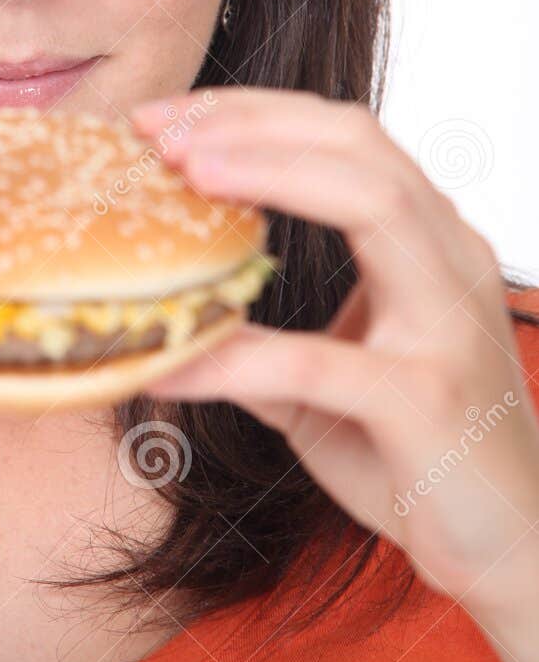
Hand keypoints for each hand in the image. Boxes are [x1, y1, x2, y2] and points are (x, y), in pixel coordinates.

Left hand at [128, 87, 538, 628]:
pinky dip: (237, 355)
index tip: (162, 117)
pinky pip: (321, 361)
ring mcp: (448, 325)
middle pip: (359, 144)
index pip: (345, 135)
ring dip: (268, 174)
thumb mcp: (331, 377)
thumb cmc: (418, 452)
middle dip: (253, 124)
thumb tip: (167, 319)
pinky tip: (166, 363)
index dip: (252, 113)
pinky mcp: (429, 401)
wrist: (513, 547)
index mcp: (430, 240)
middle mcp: (451, 260)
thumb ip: (264, 338)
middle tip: (159, 133)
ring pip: (373, 204)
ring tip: (182, 176)